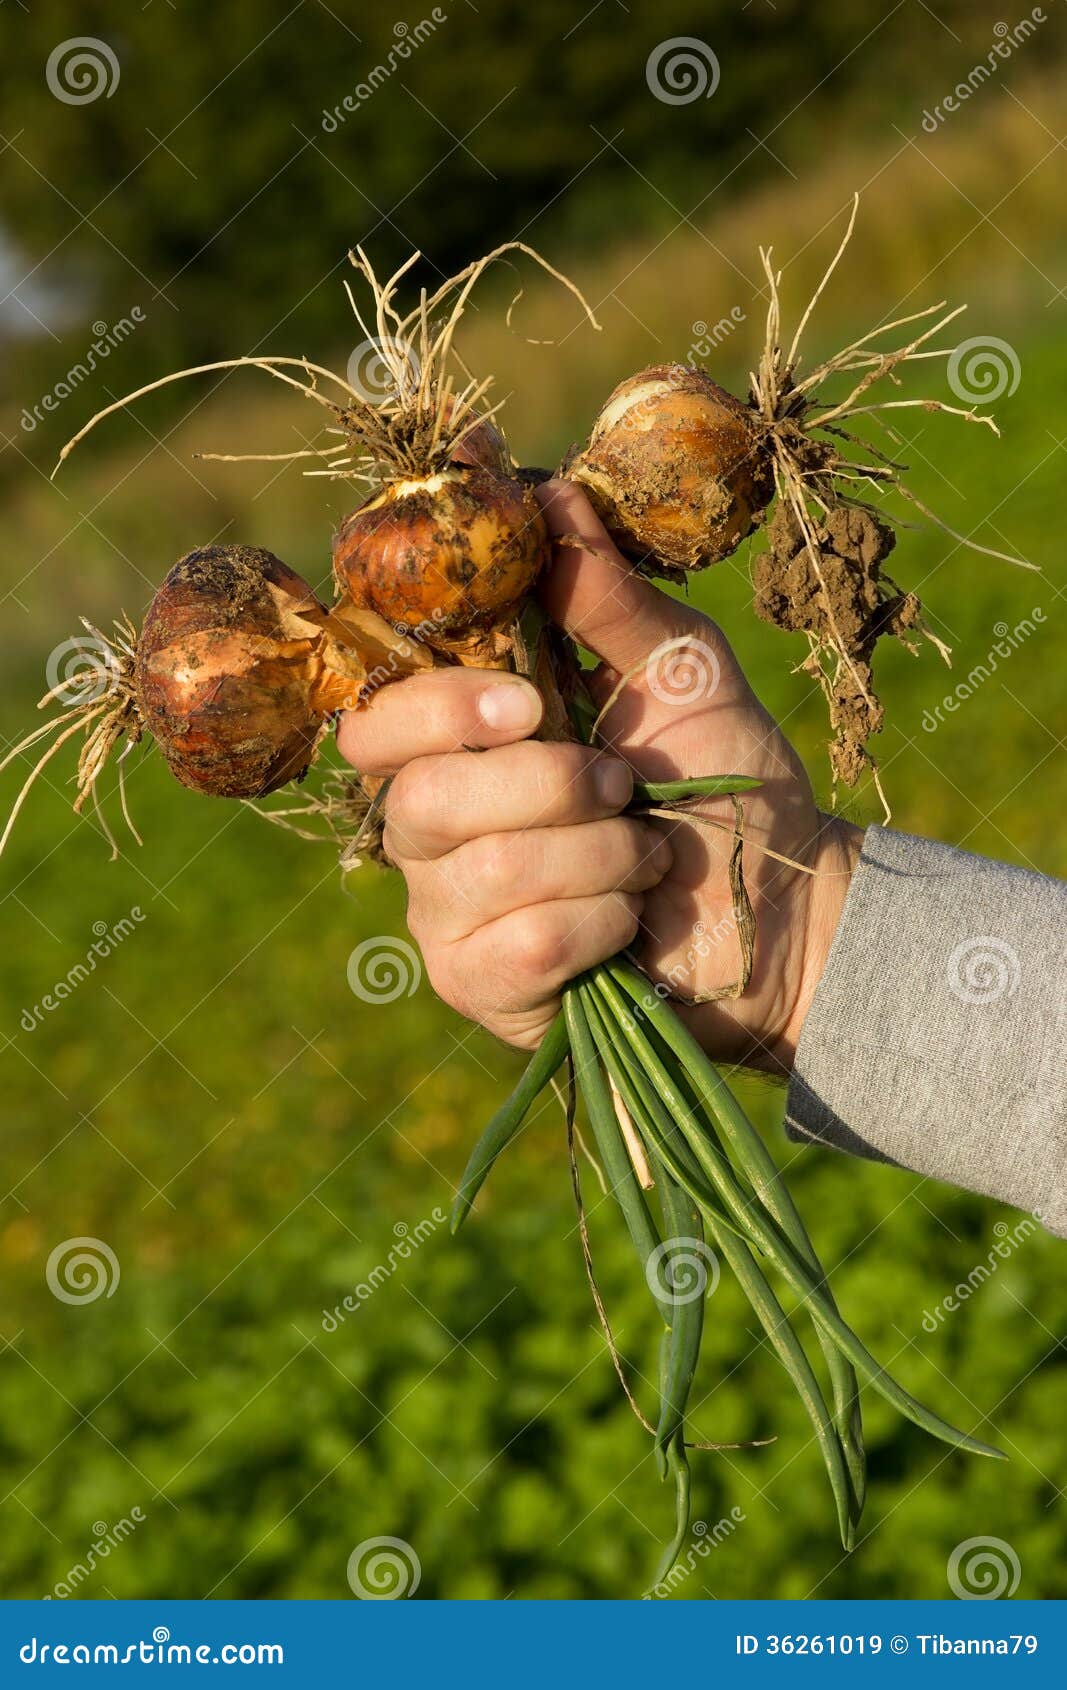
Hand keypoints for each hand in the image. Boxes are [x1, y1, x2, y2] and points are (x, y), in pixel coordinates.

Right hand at [337, 481, 860, 1068]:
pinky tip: (630, 922)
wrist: (782, 902)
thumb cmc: (723, 777)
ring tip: (649, 855)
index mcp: (465, 741)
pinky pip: (516, 949)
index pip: (378, 718)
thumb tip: (551, 489)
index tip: (527, 703)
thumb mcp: (679, 670)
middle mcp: (435, 822)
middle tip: (621, 785)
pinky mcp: (482, 984)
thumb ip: (607, 595)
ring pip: (478, 873)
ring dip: (595, 856)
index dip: (435, 708)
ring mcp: (449, 911)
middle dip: (544, 788)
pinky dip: (599, 924)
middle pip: (416, 798)